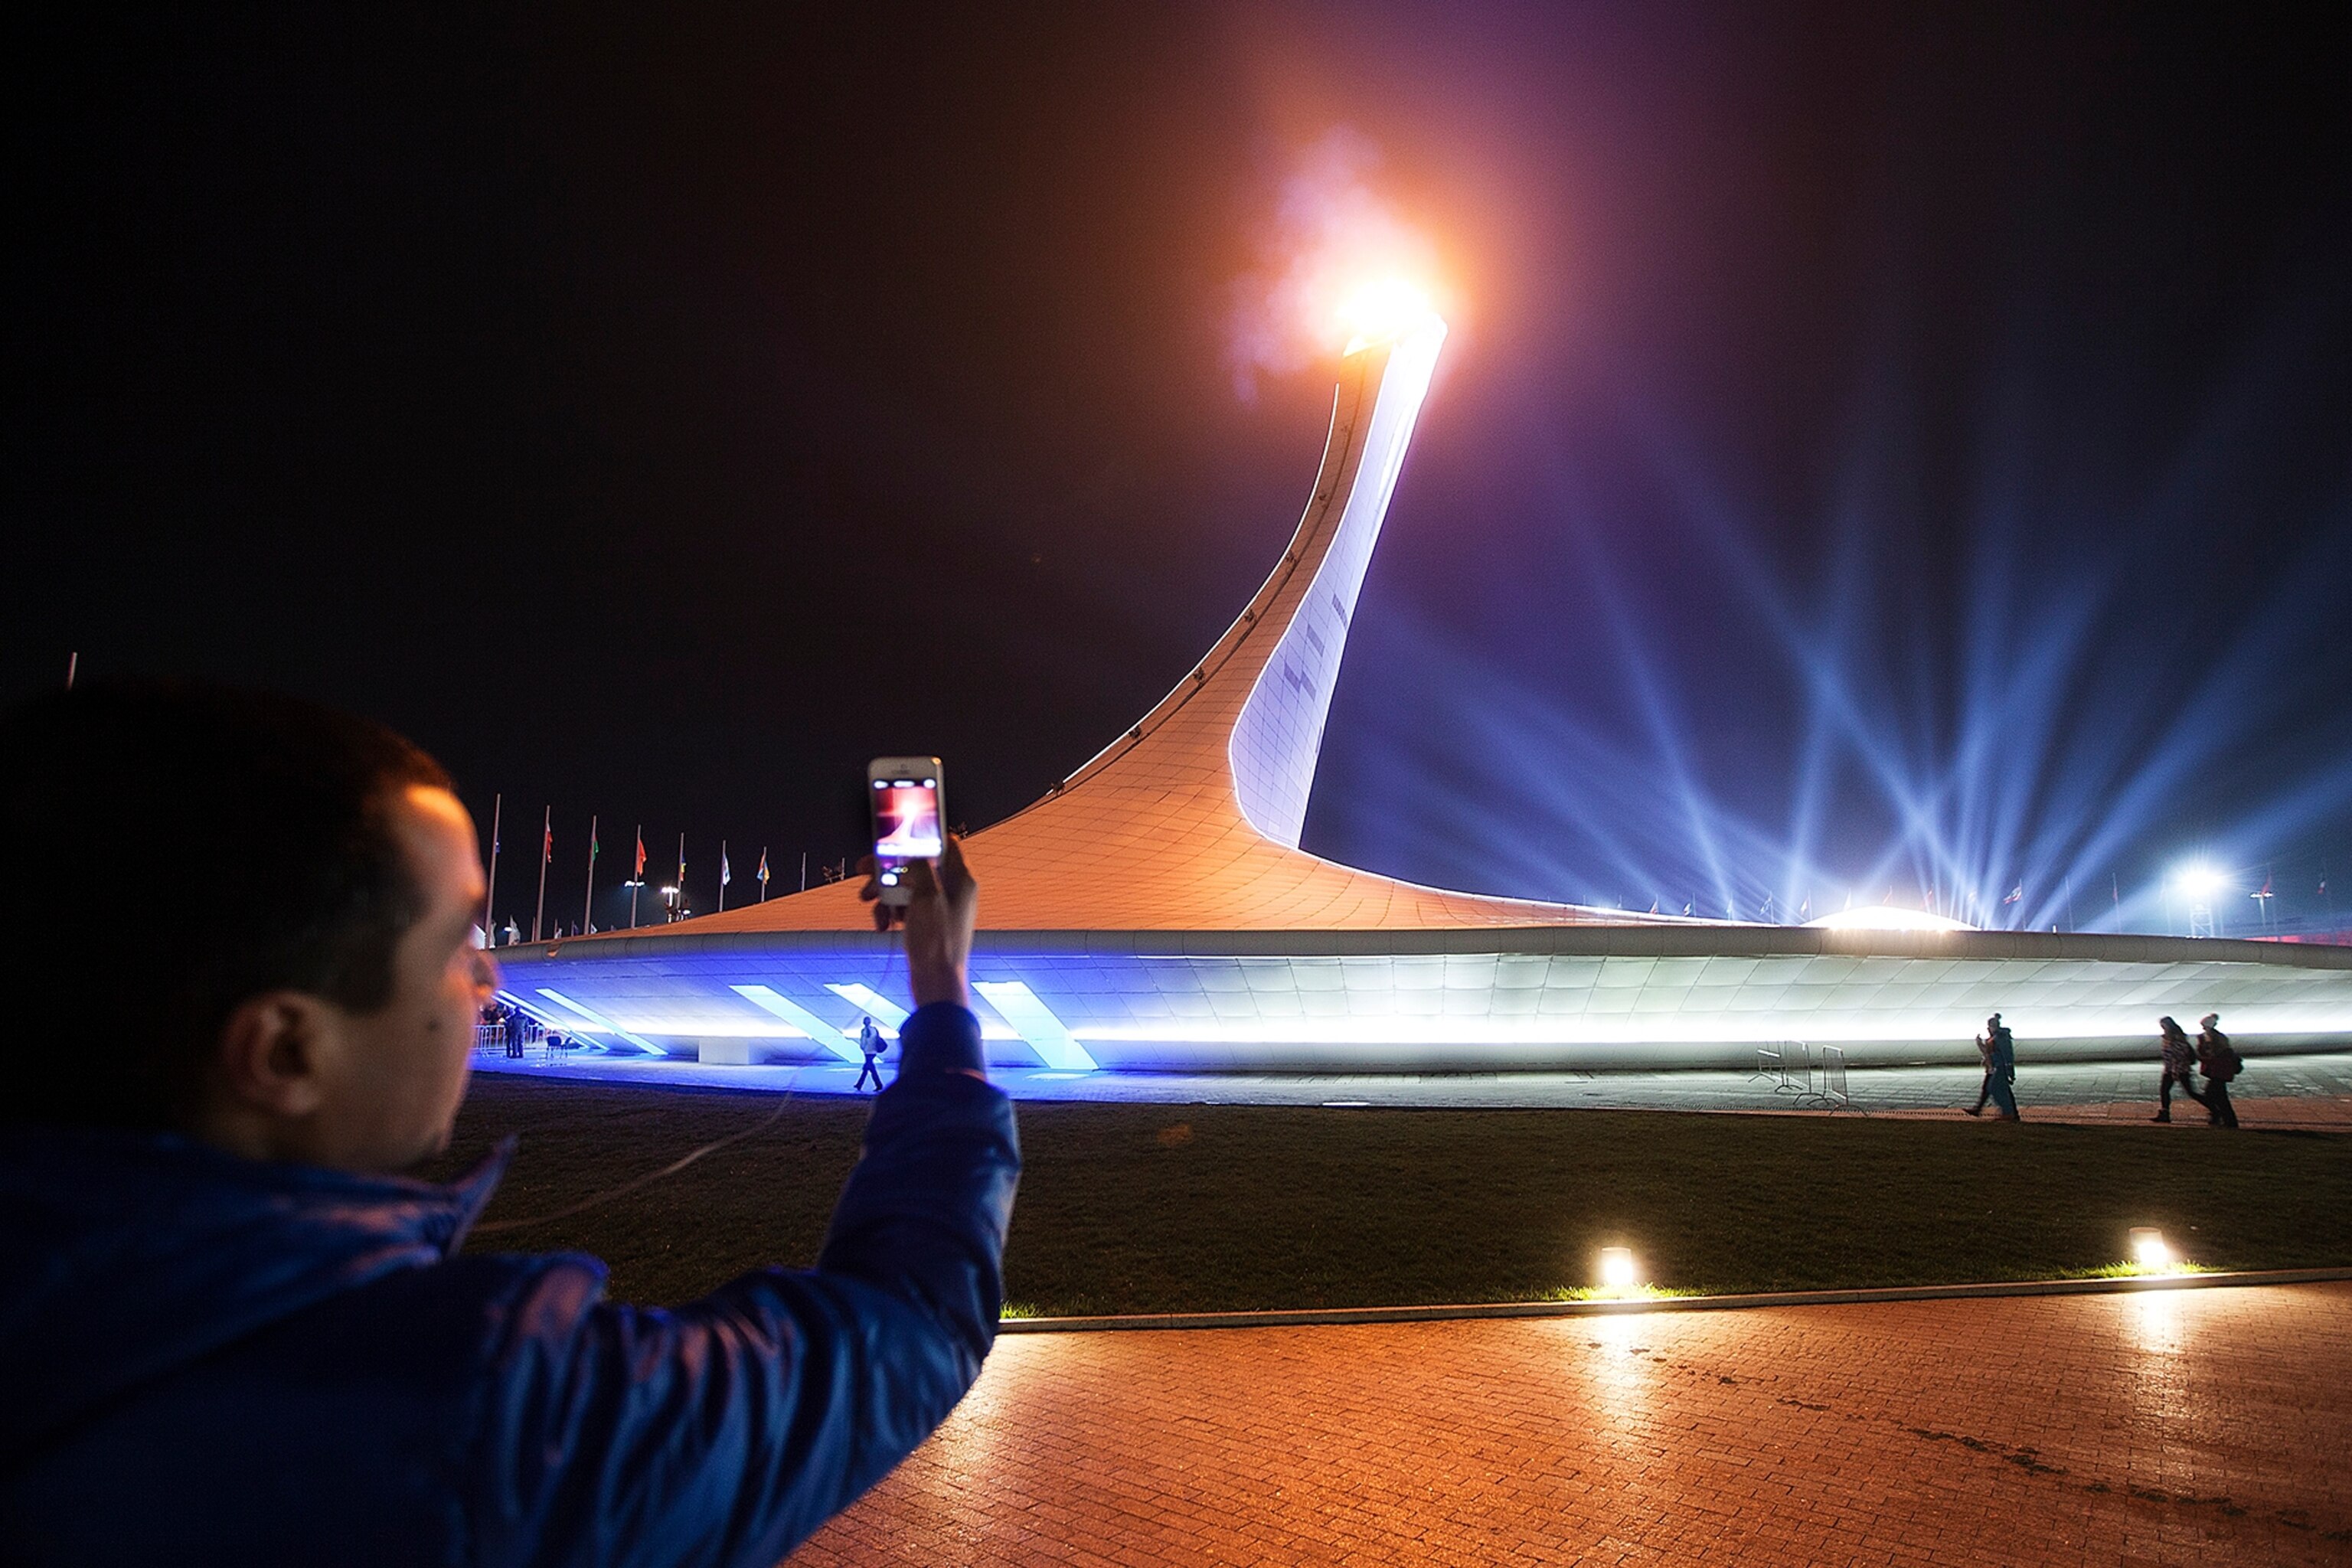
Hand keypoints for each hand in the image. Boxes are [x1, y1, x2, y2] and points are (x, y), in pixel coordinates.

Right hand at [860, 836, 975, 1010]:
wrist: (934, 983)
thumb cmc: (937, 943)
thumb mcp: (926, 896)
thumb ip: (919, 867)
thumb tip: (914, 851)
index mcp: (961, 879)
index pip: (945, 844)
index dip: (921, 838)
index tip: (898, 836)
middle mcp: (952, 891)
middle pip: (917, 866)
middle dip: (889, 869)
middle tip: (866, 871)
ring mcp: (939, 908)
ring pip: (906, 887)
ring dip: (884, 892)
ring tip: (869, 901)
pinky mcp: (926, 923)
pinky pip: (904, 908)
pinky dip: (890, 912)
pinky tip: (882, 924)